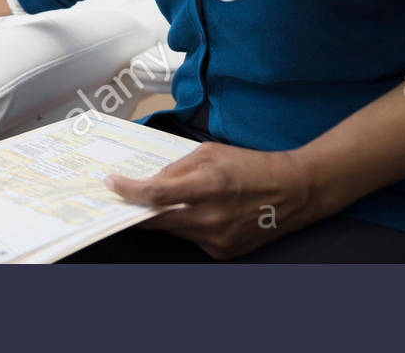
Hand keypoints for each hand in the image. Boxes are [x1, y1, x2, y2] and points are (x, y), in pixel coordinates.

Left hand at [103, 142, 320, 259]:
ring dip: (169, 216)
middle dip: (141, 208)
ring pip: (173, 230)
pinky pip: (192, 239)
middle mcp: (210, 217)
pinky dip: (190, 225)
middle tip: (129, 197)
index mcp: (207, 186)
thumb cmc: (250, 165)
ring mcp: (216, 239)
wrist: (293, 192)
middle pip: (157, 220)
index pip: (156, 195)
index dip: (129, 191)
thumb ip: (176, 168)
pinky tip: (206, 213)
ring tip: (186, 199)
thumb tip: (149, 182)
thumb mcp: (210, 152)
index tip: (111, 185)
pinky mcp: (223, 252)